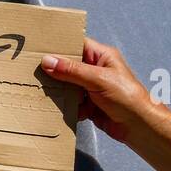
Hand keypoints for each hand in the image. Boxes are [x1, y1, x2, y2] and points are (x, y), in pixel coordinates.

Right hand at [41, 38, 163, 142]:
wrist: (137, 126)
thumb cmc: (126, 97)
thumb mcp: (97, 79)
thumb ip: (72, 71)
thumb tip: (47, 61)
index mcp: (101, 56)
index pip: (77, 45)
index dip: (59, 46)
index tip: (39, 47)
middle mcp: (95, 70)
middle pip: (68, 67)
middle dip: (54, 71)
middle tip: (33, 71)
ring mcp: (91, 88)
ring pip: (67, 86)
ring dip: (58, 91)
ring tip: (41, 90)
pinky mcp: (88, 105)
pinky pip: (70, 103)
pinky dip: (64, 106)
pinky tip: (56, 108)